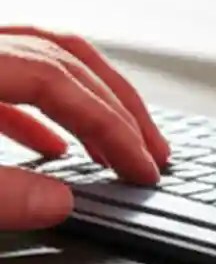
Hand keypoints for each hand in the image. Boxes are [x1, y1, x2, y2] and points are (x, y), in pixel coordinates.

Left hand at [0, 27, 168, 230]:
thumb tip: (60, 203)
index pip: (59, 80)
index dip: (109, 125)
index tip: (140, 167)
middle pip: (63, 60)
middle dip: (118, 109)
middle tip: (154, 150)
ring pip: (41, 60)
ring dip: (88, 104)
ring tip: (117, 148)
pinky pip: (8, 79)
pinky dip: (39, 112)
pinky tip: (53, 148)